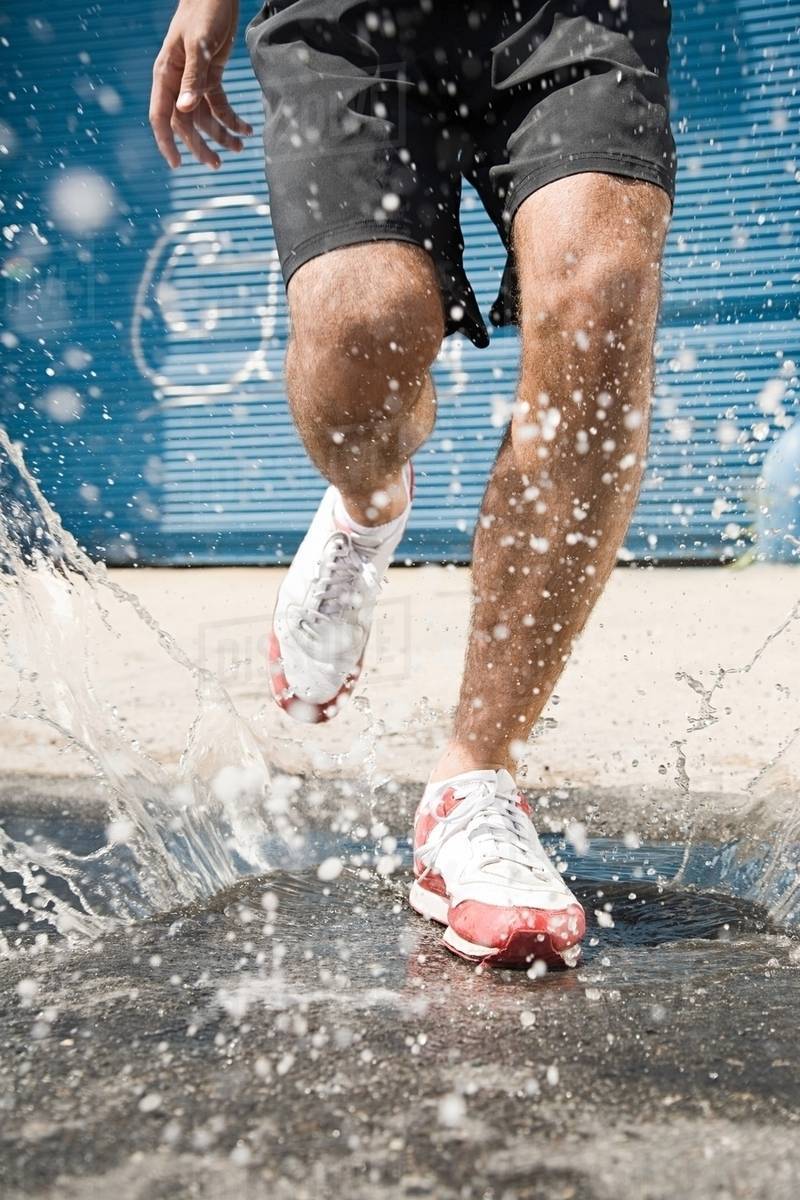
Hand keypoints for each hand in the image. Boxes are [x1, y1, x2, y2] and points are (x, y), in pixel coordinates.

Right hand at [150, 0, 252, 169]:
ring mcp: (194, 82)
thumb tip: (184, 110)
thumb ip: (193, 78)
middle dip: (201, 146)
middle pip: (185, 124)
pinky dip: (232, 119)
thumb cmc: (203, 11)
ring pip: (204, 118)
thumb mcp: (200, 45)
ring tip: (240, 148)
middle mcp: (177, 83)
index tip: (177, 164)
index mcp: (167, 76)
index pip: (161, 117)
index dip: (167, 143)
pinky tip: (246, 129)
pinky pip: (219, 105)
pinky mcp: (211, 77)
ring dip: (221, 135)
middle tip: (217, 165)